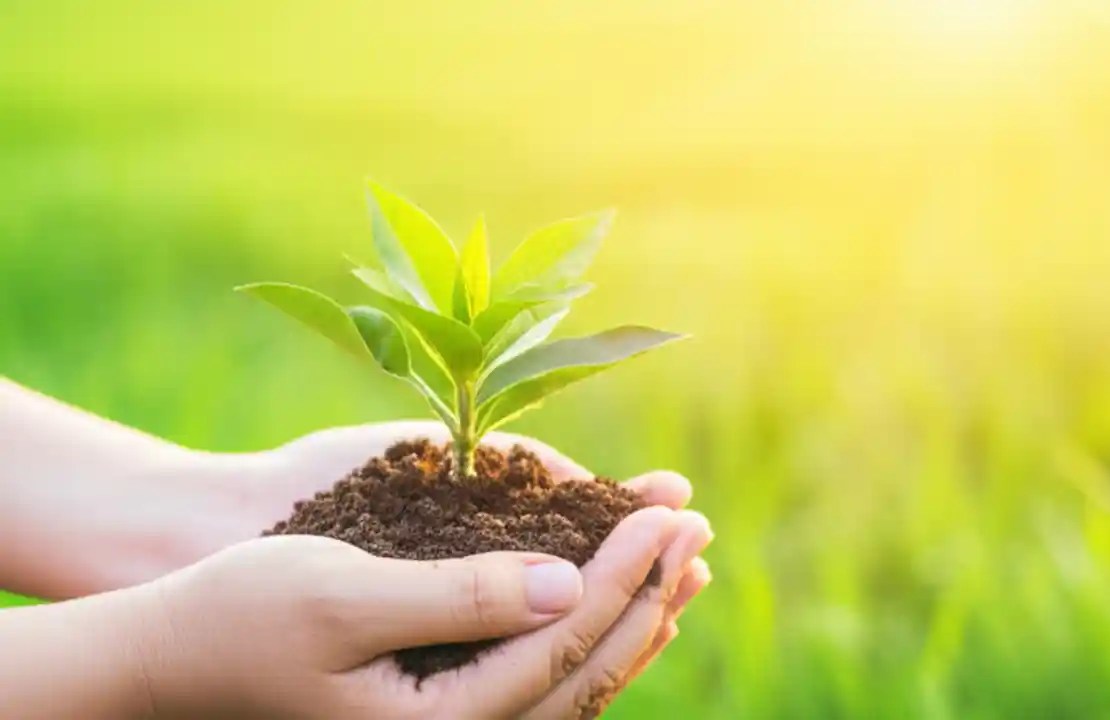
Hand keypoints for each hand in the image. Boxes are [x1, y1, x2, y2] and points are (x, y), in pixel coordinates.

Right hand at [134, 508, 710, 718]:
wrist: (175, 657)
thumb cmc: (244, 613)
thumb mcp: (344, 595)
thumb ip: (458, 595)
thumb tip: (566, 585)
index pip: (566, 644)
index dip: (628, 574)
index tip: (671, 514)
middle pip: (587, 672)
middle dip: (651, 596)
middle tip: (699, 530)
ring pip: (575, 682)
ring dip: (636, 619)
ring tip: (685, 566)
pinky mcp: (441, 704)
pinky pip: (540, 677)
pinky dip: (591, 635)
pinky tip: (617, 601)